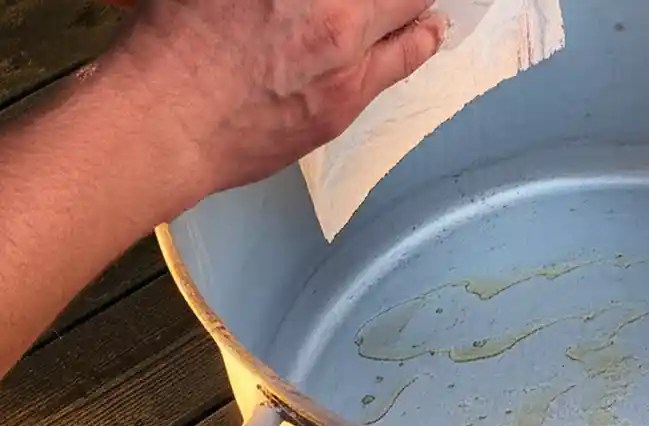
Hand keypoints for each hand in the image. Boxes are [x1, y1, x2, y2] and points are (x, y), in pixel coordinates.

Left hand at [98, 0, 446, 199]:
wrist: (155, 120)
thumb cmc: (240, 130)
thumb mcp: (336, 110)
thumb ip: (392, 61)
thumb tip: (432, 28)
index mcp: (346, 24)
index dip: (414, 4)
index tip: (407, 13)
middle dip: (372, 5)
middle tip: (340, 32)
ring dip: (326, 7)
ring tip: (294, 31)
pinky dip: (282, 3)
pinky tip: (266, 19)